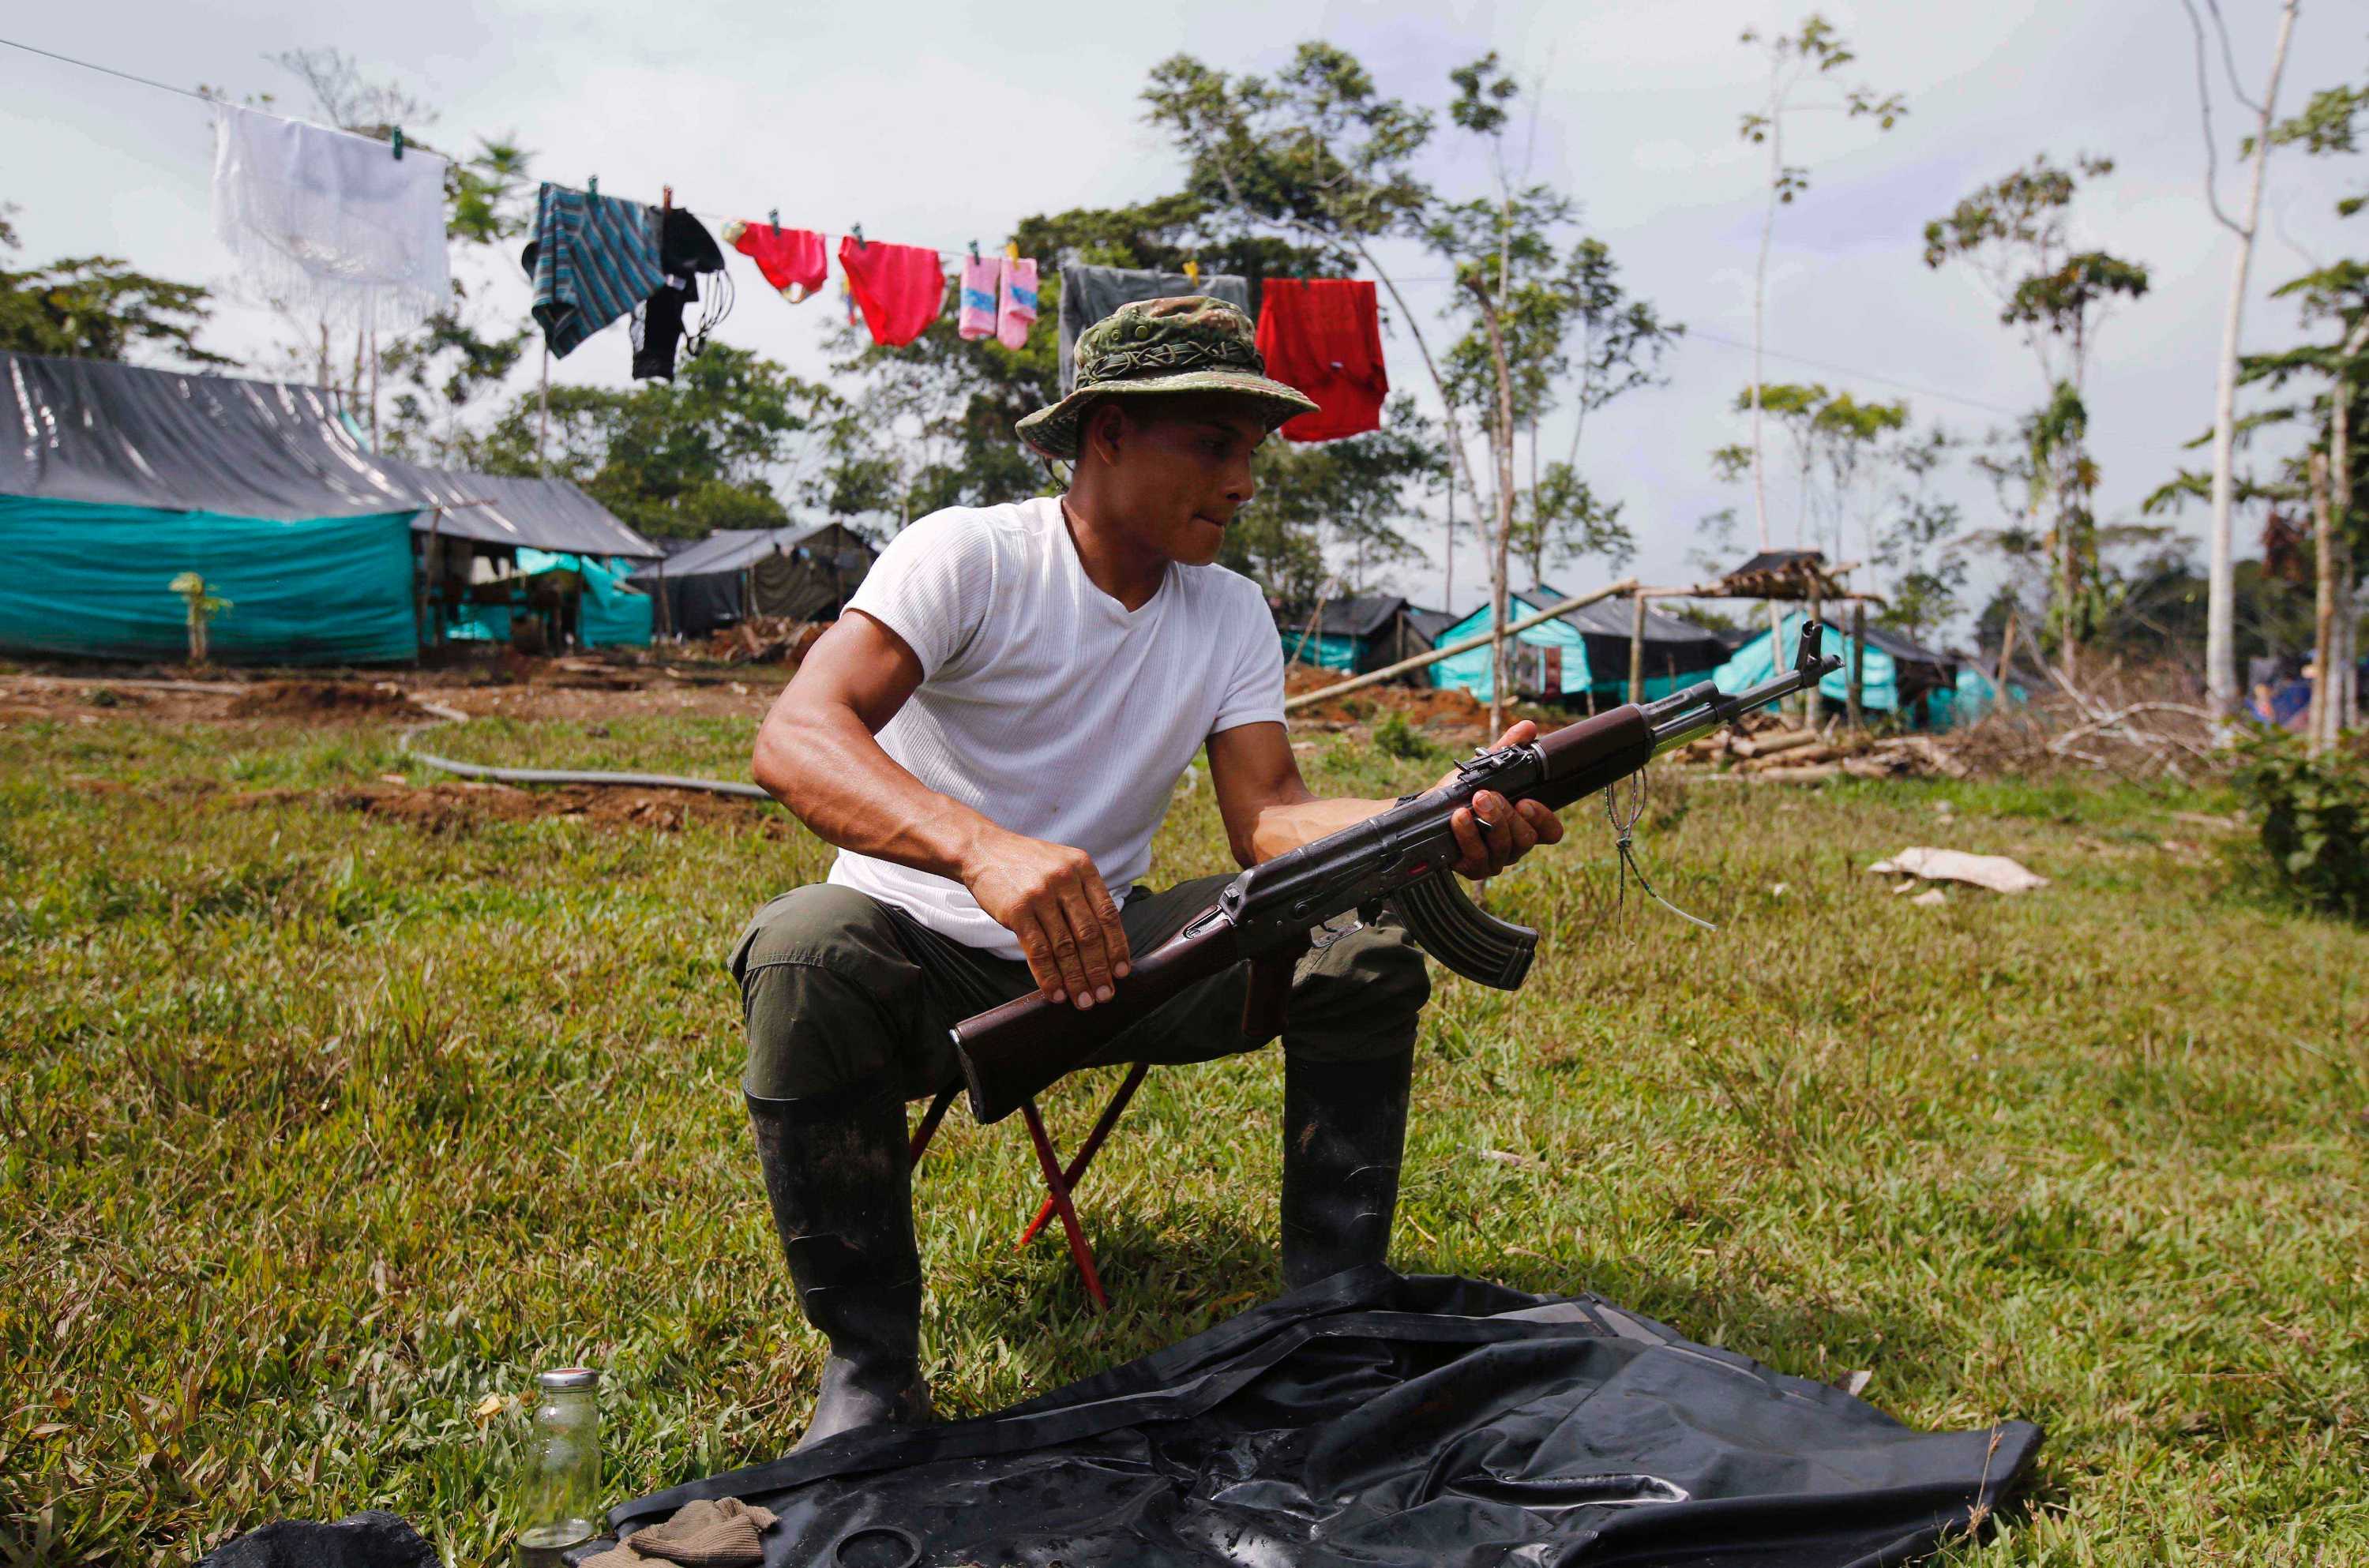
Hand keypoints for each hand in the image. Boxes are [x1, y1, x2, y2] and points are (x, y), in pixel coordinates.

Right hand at [962, 829, 1132, 1009]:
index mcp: (1083, 867)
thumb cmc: (1025, 864)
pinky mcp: (1017, 910)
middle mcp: (1065, 879)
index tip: (1122, 972)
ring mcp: (1040, 895)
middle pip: (1089, 934)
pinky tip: (1055, 993)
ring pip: (1065, 947)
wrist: (982, 849)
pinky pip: (1038, 951)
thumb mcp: (1062, 865)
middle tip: (1105, 995)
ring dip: (1076, 979)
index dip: (1117, 947)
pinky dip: (1048, 976)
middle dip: (1099, 970)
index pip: (1108, 914)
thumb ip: (1082, 893)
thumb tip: (1104, 941)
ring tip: (1083, 1001)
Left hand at [1435, 720, 1565, 880]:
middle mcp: (1513, 845)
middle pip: (1525, 839)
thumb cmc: (1461, 792)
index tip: (1527, 801)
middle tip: (1487, 795)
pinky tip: (1459, 818)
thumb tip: (1528, 727)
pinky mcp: (1472, 867)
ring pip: (1503, 848)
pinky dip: (1468, 836)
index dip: (1544, 819)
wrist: (1426, 810)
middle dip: (1507, 815)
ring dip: (1490, 823)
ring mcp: (1494, 859)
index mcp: (1523, 824)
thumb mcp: (1484, 768)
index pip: (1551, 832)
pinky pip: (1476, 858)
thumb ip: (1508, 749)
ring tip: (1475, 801)